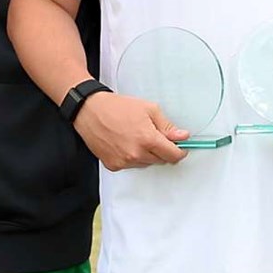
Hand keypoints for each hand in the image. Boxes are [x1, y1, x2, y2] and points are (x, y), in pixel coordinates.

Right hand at [74, 90, 189, 170]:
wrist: (90, 110)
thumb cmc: (117, 107)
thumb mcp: (149, 109)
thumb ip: (167, 126)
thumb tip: (182, 136)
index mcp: (148, 139)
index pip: (173, 156)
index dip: (179, 151)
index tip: (180, 147)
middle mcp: (136, 154)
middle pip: (161, 160)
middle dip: (162, 149)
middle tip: (153, 135)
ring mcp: (124, 161)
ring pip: (146, 163)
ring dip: (147, 154)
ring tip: (136, 136)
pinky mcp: (113, 165)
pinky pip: (131, 165)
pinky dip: (133, 157)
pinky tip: (125, 143)